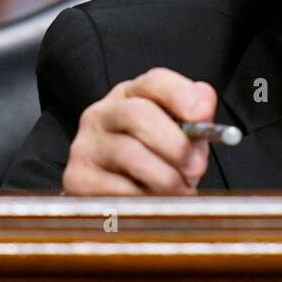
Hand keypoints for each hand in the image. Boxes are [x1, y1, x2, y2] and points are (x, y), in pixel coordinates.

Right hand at [63, 68, 217, 194]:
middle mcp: (102, 114)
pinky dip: (145, 197)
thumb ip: (195, 120)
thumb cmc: (157, 159)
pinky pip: (118, 188)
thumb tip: (203, 110)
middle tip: (197, 168)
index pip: (154, 81)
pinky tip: (155, 200)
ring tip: (181, 189)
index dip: (180, 94)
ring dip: (165, 177)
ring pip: (130, 153)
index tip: (203, 114)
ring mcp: (85, 144)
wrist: (119, 195)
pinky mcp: (78, 178)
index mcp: (131, 95)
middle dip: (175, 144)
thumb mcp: (180, 134)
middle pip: (138, 114)